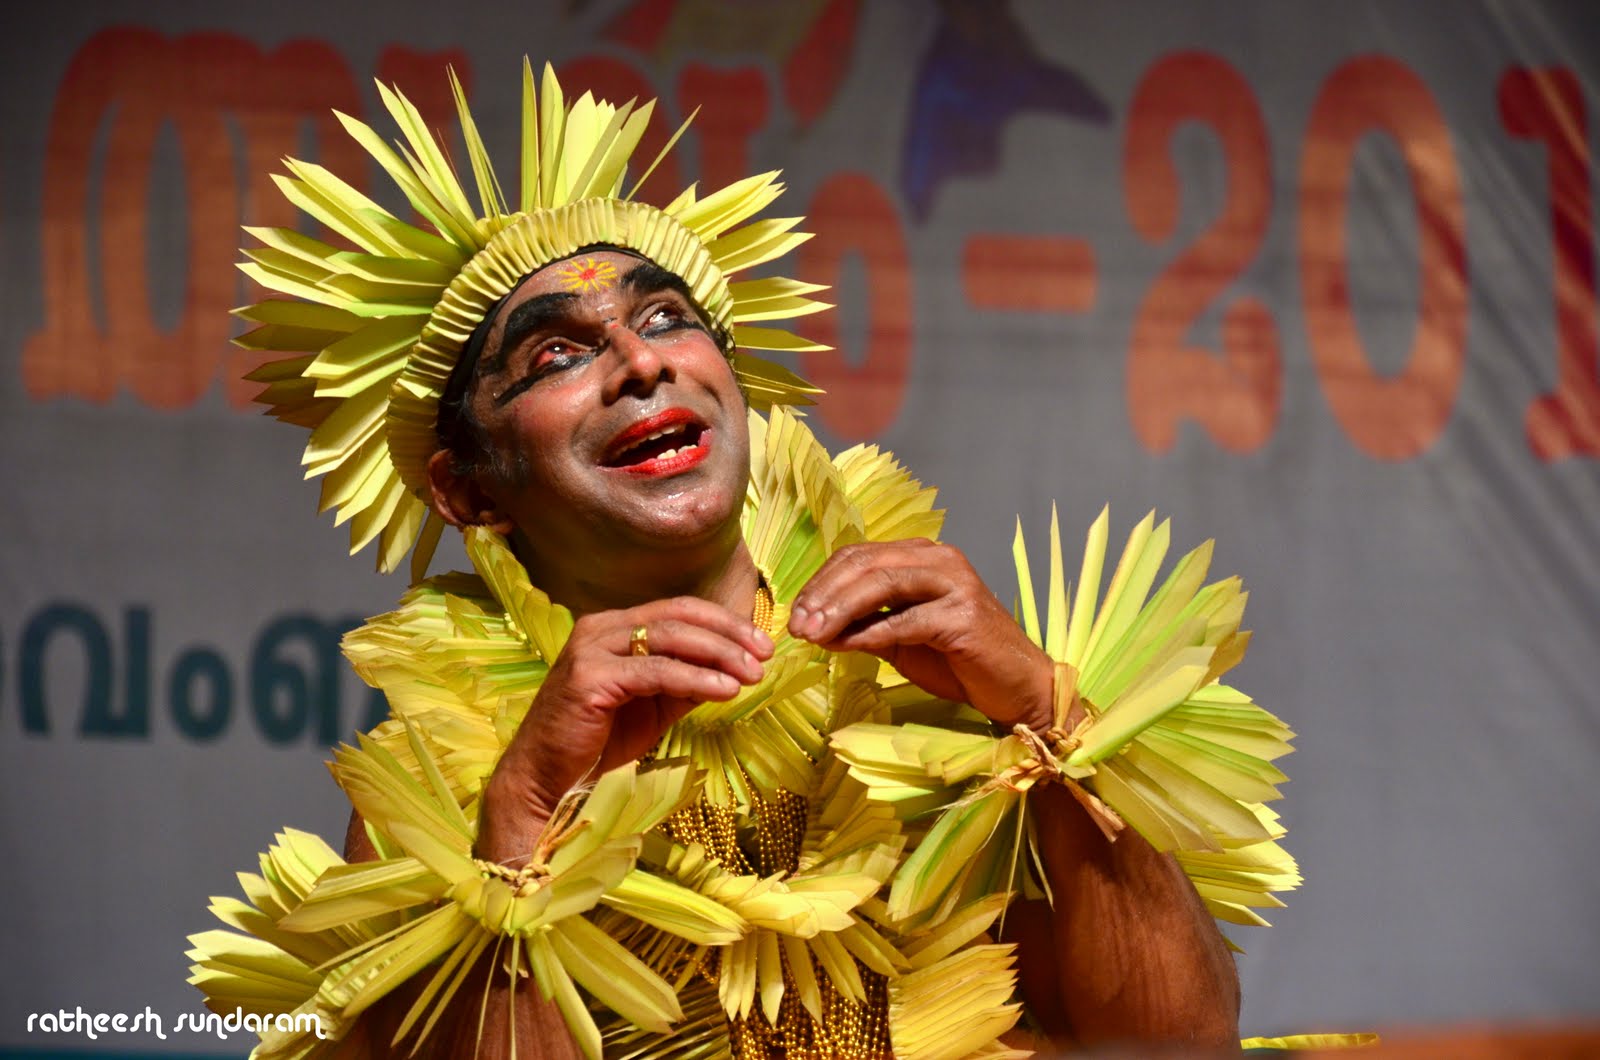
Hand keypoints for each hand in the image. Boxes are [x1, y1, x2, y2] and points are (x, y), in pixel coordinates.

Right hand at [476, 597, 772, 862]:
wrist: (547, 783)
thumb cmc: (598, 745)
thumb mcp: (654, 707)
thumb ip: (687, 683)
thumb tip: (734, 668)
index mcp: (613, 628)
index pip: (679, 610)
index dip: (724, 622)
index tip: (762, 643)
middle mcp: (599, 628)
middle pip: (678, 617)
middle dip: (728, 634)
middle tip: (765, 654)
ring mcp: (591, 649)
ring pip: (670, 639)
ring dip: (719, 654)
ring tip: (752, 674)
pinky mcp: (589, 678)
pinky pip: (656, 672)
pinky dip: (696, 678)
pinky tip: (725, 690)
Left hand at [788, 539, 1052, 730]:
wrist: (1017, 687)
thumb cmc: (960, 662)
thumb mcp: (902, 641)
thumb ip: (864, 627)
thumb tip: (816, 628)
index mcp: (922, 557)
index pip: (858, 556)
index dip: (821, 582)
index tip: (795, 613)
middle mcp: (939, 559)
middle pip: (865, 564)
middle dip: (823, 594)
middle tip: (796, 624)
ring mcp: (954, 583)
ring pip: (882, 584)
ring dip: (840, 609)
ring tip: (812, 634)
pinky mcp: (962, 615)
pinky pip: (906, 620)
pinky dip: (871, 632)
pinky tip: (847, 646)